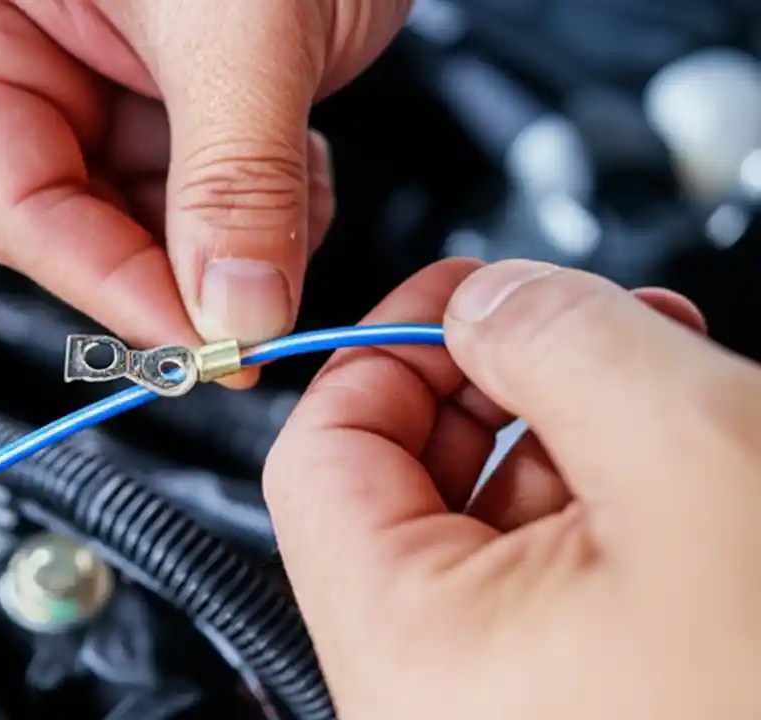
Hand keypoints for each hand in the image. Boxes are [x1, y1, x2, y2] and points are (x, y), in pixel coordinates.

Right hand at [0, 0, 410, 384]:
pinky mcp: (191, 71)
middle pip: (82, 214)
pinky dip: (267, 201)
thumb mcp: (235, 22)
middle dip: (176, 266)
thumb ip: (232, 173)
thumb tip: (231, 306)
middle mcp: (40, 50)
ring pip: (157, 205)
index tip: (193, 345)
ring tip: (288, 220)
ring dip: (231, 238)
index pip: (16, 202)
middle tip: (250, 312)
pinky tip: (302, 183)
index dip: (107, 286)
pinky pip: (214, 172)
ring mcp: (117, 62)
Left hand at [265, 258, 760, 718]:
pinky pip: (555, 585)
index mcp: (409, 646)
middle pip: (407, 484)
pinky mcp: (576, 710)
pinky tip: (679, 470)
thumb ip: (563, 344)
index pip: (320, 456)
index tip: (460, 293)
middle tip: (585, 324)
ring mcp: (506, 707)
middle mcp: (434, 694)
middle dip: (500, 382)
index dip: (388, 351)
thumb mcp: (691, 459)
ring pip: (494, 528)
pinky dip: (608, 508)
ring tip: (665, 384)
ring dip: (571, 436)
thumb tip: (488, 301)